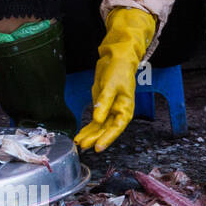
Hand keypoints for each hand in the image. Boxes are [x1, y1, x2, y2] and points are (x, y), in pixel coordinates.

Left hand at [74, 8, 155, 152]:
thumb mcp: (110, 86)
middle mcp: (118, 111)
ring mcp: (110, 109)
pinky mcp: (102, 106)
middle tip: (83, 146)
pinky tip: (81, 134)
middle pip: (107, 129)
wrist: (116, 58)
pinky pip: (95, 121)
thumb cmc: (119, 70)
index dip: (108, 138)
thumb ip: (104, 103)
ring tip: (79, 143)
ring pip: (100, 127)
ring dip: (91, 135)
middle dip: (95, 138)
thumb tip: (98, 120)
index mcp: (126, 107)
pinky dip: (89, 128)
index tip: (98, 147)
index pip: (117, 127)